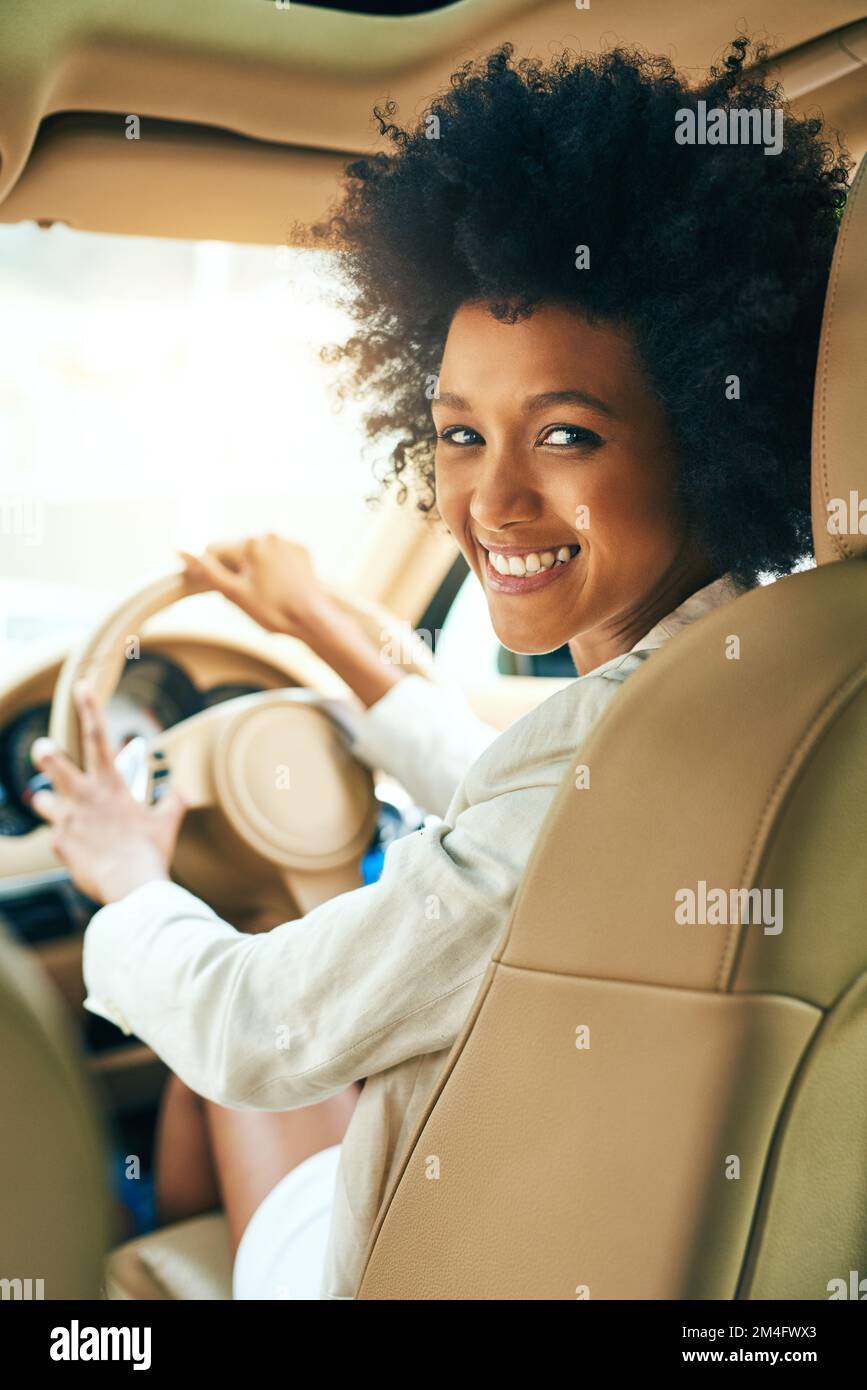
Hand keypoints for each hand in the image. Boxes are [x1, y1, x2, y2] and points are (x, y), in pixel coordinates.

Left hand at [30, 681, 186, 904]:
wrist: (131, 885)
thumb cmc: (150, 852)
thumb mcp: (167, 823)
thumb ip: (172, 802)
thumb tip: (181, 790)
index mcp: (111, 785)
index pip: (98, 736)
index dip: (90, 706)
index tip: (82, 685)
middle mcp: (83, 796)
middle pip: (53, 762)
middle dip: (45, 753)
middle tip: (42, 749)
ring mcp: (67, 820)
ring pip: (40, 799)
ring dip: (46, 800)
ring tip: (54, 806)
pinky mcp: (58, 844)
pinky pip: (54, 836)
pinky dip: (63, 838)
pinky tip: (78, 850)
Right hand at [179, 533, 333, 638]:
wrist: (313, 619)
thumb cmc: (273, 609)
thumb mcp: (234, 592)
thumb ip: (207, 570)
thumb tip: (181, 550)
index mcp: (251, 543)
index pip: (215, 550)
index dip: (209, 569)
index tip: (214, 586)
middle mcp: (270, 535)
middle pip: (237, 550)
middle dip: (234, 569)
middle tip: (244, 595)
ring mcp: (288, 542)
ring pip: (258, 553)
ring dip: (253, 567)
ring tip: (264, 593)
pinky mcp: (301, 551)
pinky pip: (277, 556)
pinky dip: (273, 568)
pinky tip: (278, 587)